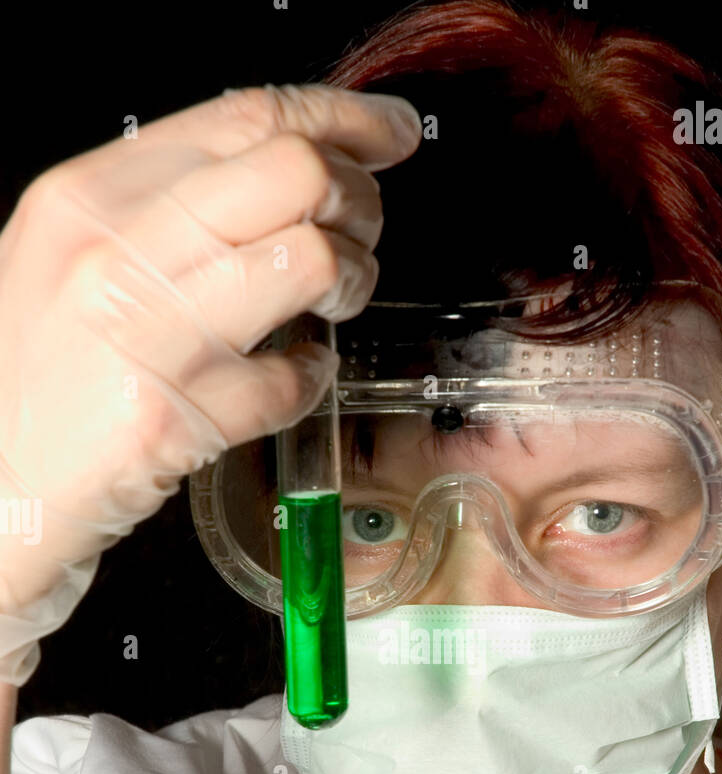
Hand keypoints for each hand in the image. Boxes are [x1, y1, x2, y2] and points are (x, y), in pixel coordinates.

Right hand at [0, 83, 420, 676]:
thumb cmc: (42, 377)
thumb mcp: (76, 259)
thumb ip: (166, 210)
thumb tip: (287, 171)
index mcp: (90, 197)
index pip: (242, 119)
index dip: (339, 117)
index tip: (388, 133)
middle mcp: (114, 253)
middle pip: (293, 173)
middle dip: (357, 200)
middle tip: (361, 232)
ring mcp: (144, 336)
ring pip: (310, 258)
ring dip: (351, 281)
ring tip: (333, 304)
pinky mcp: (174, 417)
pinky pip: (289, 379)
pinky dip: (311, 379)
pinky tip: (291, 379)